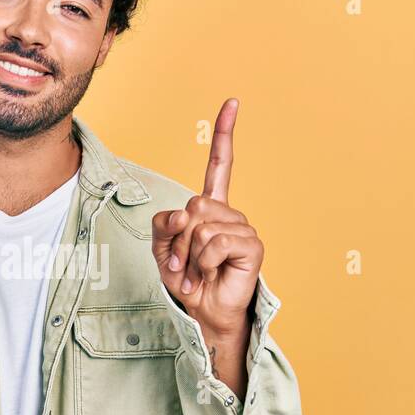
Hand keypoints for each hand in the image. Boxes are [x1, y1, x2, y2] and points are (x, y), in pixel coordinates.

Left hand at [151, 98, 263, 339]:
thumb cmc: (186, 280)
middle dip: (178, 238)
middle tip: (184, 262)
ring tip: (198, 272)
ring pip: (201, 227)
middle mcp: (230, 215)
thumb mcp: (162, 249)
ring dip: (189, 255)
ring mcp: (243, 229)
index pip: (220, 165)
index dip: (225, 134)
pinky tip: (211, 273)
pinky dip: (203, 262)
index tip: (232, 102)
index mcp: (211, 208)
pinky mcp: (252, 247)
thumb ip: (164, 225)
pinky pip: (214, 243)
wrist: (201, 312)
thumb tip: (185, 214)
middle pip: (193, 205)